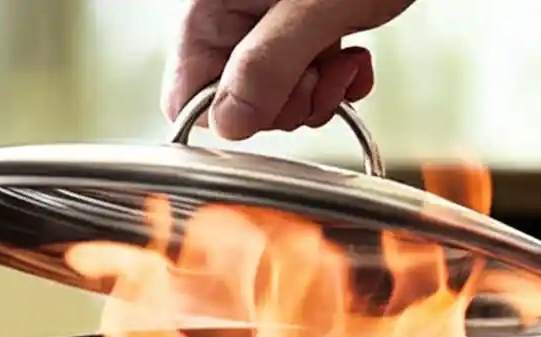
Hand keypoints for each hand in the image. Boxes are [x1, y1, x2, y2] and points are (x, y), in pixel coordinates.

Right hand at [161, 0, 414, 139]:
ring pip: (274, 95)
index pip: (187, 87)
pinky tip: (353, 64)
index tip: (274, 106)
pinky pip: (305, 80)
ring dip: (316, 95)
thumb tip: (230, 122)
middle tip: (319, 78)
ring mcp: (269, 22)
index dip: (230, 112)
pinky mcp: (303, 29)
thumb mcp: (318, 5)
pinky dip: (335, 83)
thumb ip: (270, 63)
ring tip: (342, 65)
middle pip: (235, 98)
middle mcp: (236, 12)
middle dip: (284, 103)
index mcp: (215, 0)